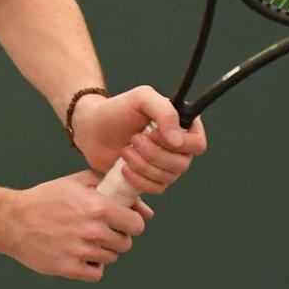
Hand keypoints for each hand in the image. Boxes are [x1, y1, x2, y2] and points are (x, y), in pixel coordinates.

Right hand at [0, 170, 152, 281]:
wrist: (13, 221)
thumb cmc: (46, 198)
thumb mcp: (77, 182)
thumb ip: (112, 188)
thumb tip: (144, 210)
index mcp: (99, 207)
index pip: (137, 224)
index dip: (131, 222)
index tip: (120, 222)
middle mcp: (93, 230)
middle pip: (125, 243)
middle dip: (116, 236)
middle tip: (98, 230)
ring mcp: (82, 251)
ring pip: (111, 257)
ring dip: (102, 251)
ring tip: (83, 240)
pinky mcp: (70, 269)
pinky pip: (96, 273)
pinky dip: (91, 266)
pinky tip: (79, 254)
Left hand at [70, 85, 208, 193]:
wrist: (91, 129)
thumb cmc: (117, 110)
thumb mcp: (142, 98)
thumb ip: (165, 112)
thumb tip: (178, 141)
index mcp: (182, 125)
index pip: (198, 144)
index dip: (178, 144)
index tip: (154, 134)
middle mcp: (178, 147)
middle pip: (182, 164)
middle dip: (153, 154)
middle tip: (133, 139)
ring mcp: (165, 165)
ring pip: (168, 178)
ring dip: (143, 166)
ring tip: (125, 151)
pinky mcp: (150, 180)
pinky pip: (156, 189)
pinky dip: (139, 180)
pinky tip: (123, 168)